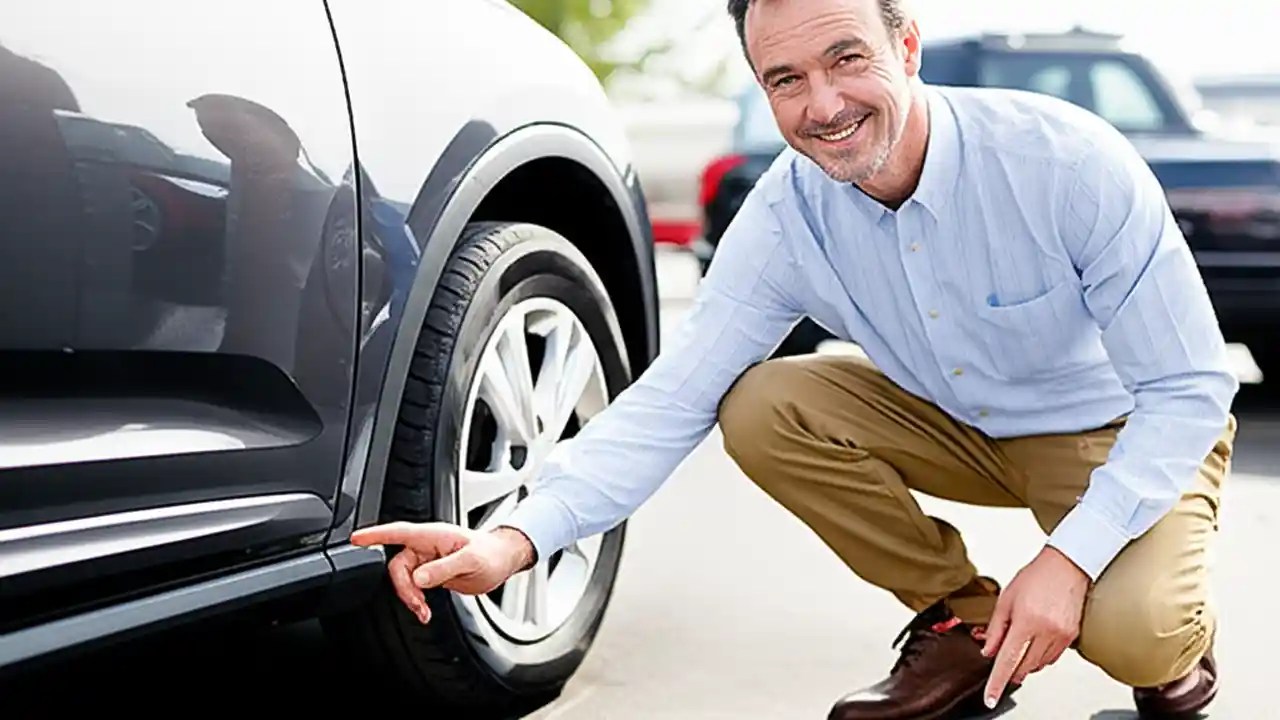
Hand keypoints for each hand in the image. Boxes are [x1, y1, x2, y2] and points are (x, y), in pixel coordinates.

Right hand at [350, 521, 535, 623]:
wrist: (502, 562)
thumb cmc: (492, 554)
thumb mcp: (471, 562)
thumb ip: (444, 568)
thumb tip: (419, 578)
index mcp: (433, 536)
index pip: (398, 532)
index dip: (375, 535)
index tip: (356, 540)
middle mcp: (426, 546)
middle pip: (397, 565)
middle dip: (404, 588)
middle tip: (418, 604)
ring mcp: (427, 560)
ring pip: (404, 579)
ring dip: (411, 598)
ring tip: (424, 611)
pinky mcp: (430, 574)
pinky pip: (413, 587)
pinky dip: (416, 601)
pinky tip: (425, 610)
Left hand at [980, 545, 1090, 707]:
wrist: (1066, 565)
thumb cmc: (1035, 577)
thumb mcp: (1006, 600)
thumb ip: (995, 629)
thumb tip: (988, 651)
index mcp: (1027, 621)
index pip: (1008, 660)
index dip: (998, 682)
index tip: (991, 697)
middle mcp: (1046, 631)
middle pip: (1024, 667)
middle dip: (1011, 668)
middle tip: (1005, 657)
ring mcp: (1061, 636)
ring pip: (1038, 665)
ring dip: (1025, 661)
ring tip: (1022, 639)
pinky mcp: (1072, 637)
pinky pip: (1052, 658)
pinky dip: (1040, 656)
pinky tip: (1036, 640)